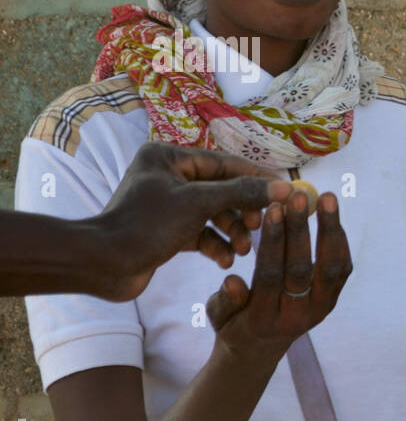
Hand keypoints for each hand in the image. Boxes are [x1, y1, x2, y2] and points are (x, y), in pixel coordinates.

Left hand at [95, 141, 291, 300]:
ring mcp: (169, 204)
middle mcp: (168, 176)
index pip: (225, 163)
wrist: (105, 264)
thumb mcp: (199, 203)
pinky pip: (203, 232)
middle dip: (242, 211)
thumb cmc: (147, 224)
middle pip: (222, 189)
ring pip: (215, 213)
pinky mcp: (169, 230)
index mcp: (169, 157)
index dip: (256, 178)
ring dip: (232, 231)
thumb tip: (283, 187)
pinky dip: (216, 245)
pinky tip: (225, 259)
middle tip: (260, 225)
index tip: (285, 191)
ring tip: (243, 248)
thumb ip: (242, 193)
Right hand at [204, 190, 351, 358]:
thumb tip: (233, 281)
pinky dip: (339, 240)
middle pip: (301, 269)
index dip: (273, 242)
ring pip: (331, 269)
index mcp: (263, 319)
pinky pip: (341, 269)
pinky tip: (333, 213)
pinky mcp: (332, 301)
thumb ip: (225, 300)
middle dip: (301, 230)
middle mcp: (297, 316)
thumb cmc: (234, 323)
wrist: (262, 347)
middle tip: (300, 197)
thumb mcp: (219, 315)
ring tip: (328, 197)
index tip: (272, 209)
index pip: (270, 275)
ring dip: (330, 230)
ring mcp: (319, 309)